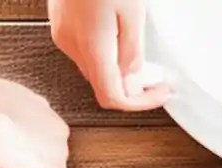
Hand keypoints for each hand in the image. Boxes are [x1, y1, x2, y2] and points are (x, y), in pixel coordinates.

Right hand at [49, 0, 169, 110]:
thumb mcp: (133, 10)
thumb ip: (133, 49)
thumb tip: (134, 76)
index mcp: (92, 47)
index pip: (113, 97)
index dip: (140, 103)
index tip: (160, 92)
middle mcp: (72, 45)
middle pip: (102, 84)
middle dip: (132, 87)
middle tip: (157, 77)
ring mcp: (63, 33)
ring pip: (93, 67)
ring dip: (118, 70)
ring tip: (143, 58)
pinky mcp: (61, 21)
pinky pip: (84, 49)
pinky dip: (104, 54)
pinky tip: (120, 39)